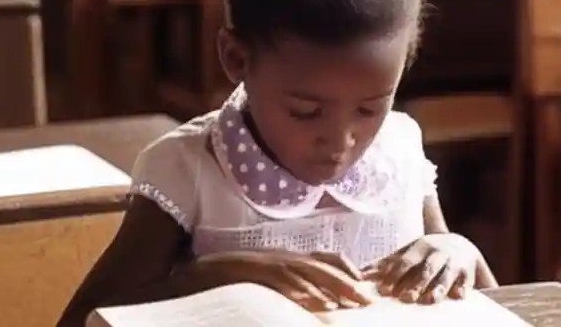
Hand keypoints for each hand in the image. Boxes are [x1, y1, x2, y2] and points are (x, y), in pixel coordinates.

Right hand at [190, 251, 376, 311]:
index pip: (322, 258)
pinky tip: (313, 302)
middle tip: (368, 300)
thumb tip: (314, 302)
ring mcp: (265, 265)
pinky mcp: (251, 273)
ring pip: (305, 271)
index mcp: (285, 260)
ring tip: (348, 302)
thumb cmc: (228, 284)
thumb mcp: (266, 284)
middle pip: (321, 266)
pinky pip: (279, 280)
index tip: (364, 284)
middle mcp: (279, 259)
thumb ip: (288, 288)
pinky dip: (297, 290)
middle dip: (346, 282)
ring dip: (328, 286)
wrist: (192, 277)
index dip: (346, 268)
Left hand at [367, 234, 479, 303]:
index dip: (394, 275)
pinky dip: (462, 289)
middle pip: (425, 269)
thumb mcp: (409, 252)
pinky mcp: (467, 274)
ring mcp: (453, 263)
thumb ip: (387, 263)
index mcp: (420, 247)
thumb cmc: (427, 252)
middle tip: (405, 299)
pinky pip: (465, 282)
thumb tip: (360, 274)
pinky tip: (458, 297)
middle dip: (416, 283)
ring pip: (445, 276)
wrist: (462, 244)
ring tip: (429, 300)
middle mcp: (437, 253)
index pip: (405, 262)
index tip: (384, 290)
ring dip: (438, 288)